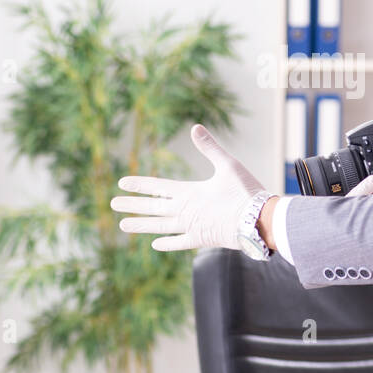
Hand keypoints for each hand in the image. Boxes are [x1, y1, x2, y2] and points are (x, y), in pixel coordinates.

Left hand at [110, 124, 267, 251]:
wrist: (259, 222)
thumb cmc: (246, 191)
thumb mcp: (228, 165)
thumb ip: (210, 147)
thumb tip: (195, 127)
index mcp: (188, 192)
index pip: (157, 187)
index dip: (139, 184)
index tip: (121, 183)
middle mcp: (184, 211)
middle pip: (153, 208)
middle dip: (132, 205)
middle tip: (113, 204)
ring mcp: (191, 228)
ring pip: (160, 227)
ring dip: (141, 225)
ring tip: (124, 225)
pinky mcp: (201, 240)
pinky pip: (179, 242)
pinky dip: (166, 243)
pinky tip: (155, 244)